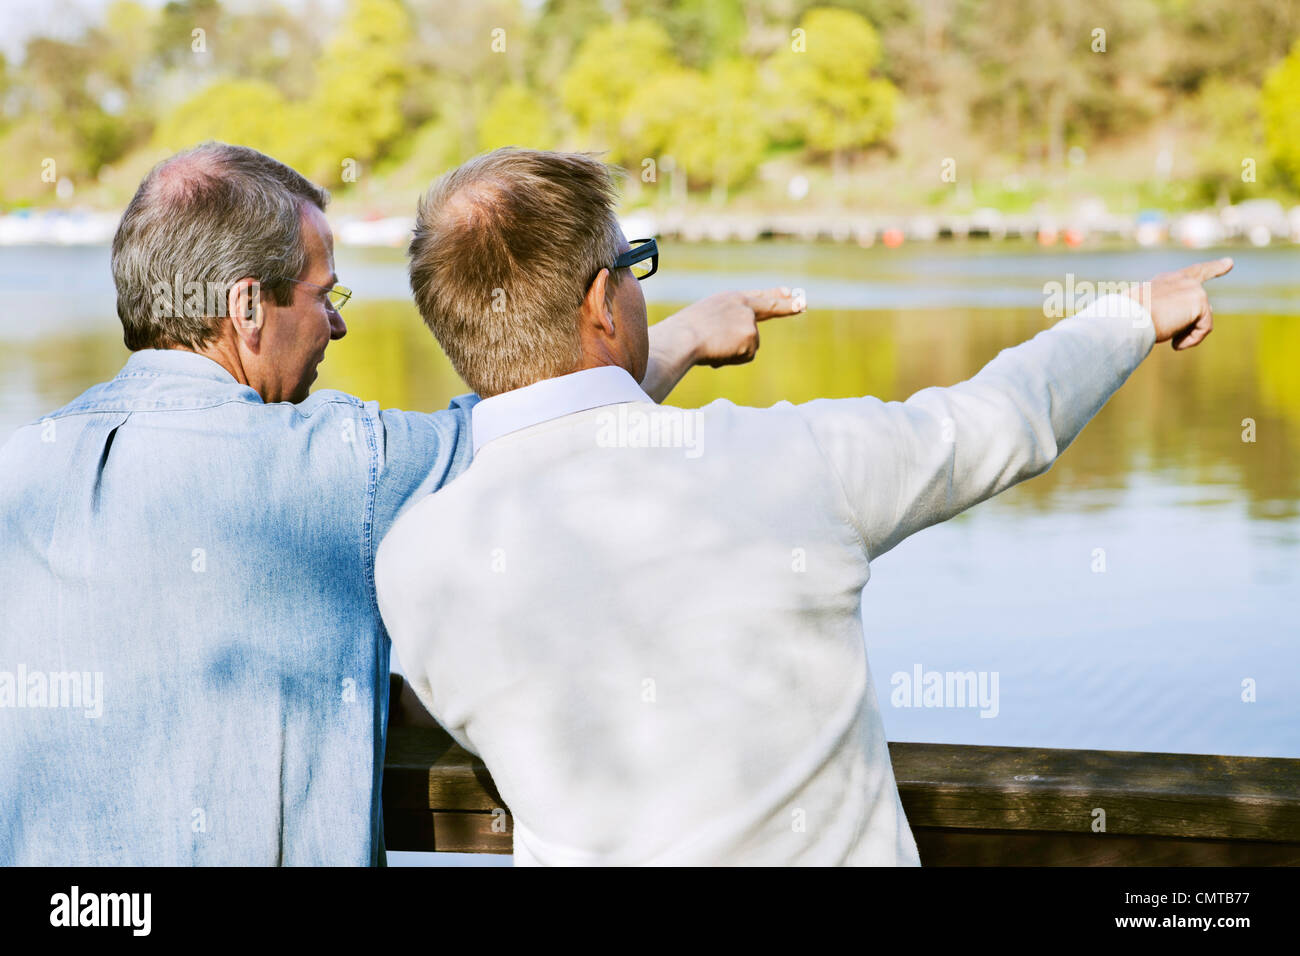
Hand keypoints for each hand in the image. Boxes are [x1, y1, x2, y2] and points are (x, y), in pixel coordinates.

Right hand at [671, 287, 805, 366]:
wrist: (682, 338)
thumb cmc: (683, 333)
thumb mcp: (704, 321)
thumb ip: (726, 325)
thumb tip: (742, 345)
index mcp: (729, 298)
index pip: (757, 295)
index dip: (772, 294)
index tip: (788, 292)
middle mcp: (743, 305)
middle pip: (771, 307)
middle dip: (789, 306)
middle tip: (803, 304)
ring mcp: (748, 321)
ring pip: (749, 345)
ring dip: (733, 352)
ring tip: (713, 347)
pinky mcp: (751, 337)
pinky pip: (745, 356)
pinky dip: (732, 359)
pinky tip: (718, 352)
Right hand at [1128, 258, 1232, 350]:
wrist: (1126, 318)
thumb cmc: (1126, 321)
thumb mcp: (1144, 314)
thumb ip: (1163, 314)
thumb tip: (1172, 333)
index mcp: (1167, 281)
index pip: (1195, 272)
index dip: (1214, 268)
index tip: (1229, 263)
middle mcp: (1182, 280)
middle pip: (1202, 305)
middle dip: (1199, 322)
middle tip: (1195, 315)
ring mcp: (1193, 288)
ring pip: (1202, 320)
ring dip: (1186, 334)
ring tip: (1168, 339)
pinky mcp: (1200, 300)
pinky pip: (1205, 328)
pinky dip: (1191, 340)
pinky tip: (1175, 344)